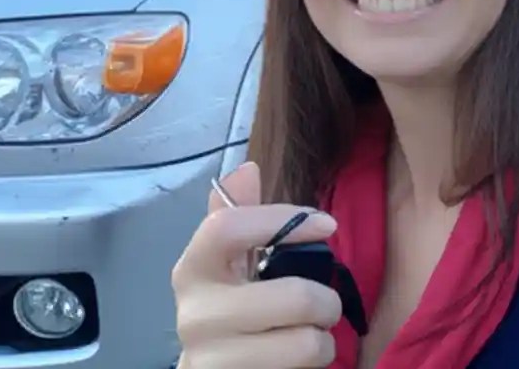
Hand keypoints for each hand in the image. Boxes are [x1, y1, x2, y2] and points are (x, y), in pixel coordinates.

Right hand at [172, 161, 343, 368]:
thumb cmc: (227, 314)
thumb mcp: (229, 265)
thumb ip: (238, 217)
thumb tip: (247, 169)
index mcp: (192, 271)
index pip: (228, 226)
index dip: (283, 219)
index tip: (326, 224)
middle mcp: (194, 316)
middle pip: (295, 296)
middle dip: (326, 302)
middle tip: (321, 307)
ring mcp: (210, 360)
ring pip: (307, 343)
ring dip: (321, 341)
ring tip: (303, 338)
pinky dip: (312, 366)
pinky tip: (289, 361)